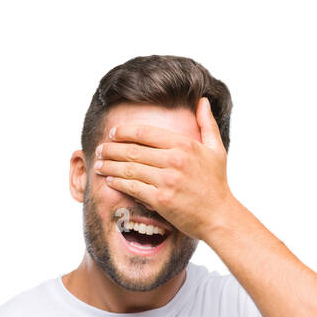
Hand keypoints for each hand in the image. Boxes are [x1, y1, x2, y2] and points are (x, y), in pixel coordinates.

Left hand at [94, 96, 235, 241]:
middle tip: (100, 149)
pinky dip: (118, 183)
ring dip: (110, 166)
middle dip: (112, 149)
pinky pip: (133, 188)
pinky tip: (109, 180)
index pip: (146, 133)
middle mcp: (174, 161)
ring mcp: (167, 181)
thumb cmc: (216, 183)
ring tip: (98, 164)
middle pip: (133, 151)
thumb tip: (202, 101)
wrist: (218, 215)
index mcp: (184, 145)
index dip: (125, 132)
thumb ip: (207, 124)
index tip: (113, 133)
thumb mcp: (216, 149)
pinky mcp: (160, 200)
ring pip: (130, 169)